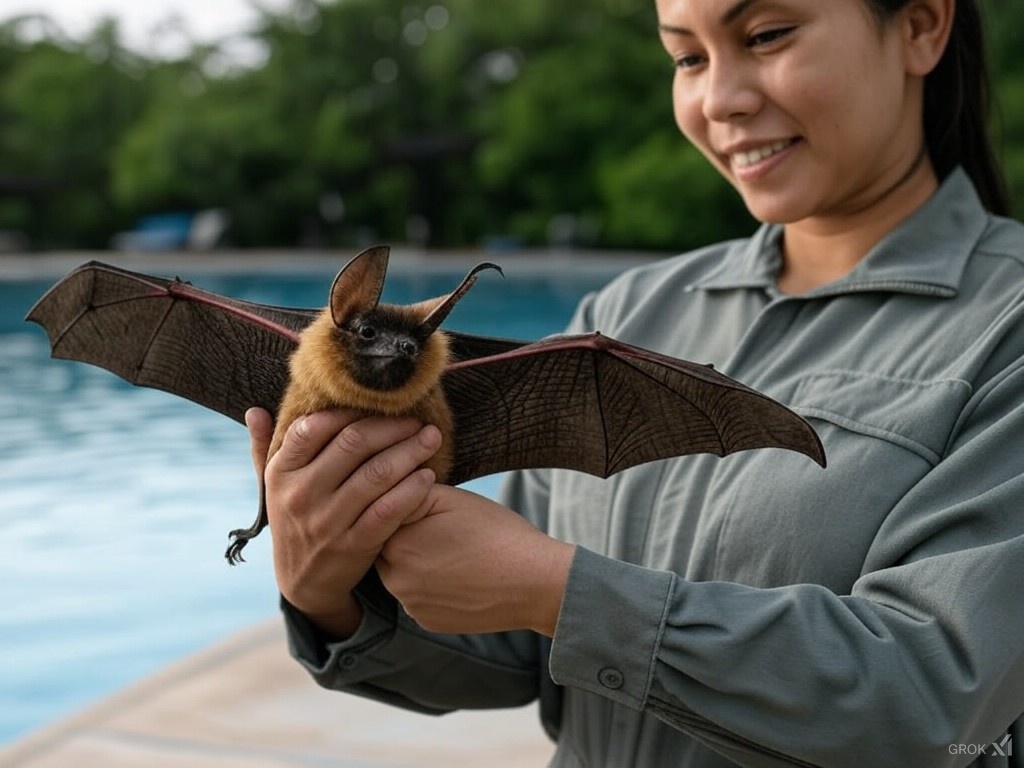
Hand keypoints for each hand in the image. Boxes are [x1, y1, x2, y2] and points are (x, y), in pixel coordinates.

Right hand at [245, 407, 441, 637]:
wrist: (302, 581)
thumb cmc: (295, 518)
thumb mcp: (273, 485)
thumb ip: (265, 447)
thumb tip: (255, 411)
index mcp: (281, 472)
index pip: (315, 426)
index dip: (351, 410)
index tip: (378, 403)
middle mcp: (301, 494)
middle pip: (354, 444)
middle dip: (392, 427)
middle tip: (418, 419)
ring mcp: (327, 521)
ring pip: (376, 474)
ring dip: (410, 452)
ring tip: (431, 439)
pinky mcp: (354, 545)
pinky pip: (388, 510)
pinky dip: (412, 490)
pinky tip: (427, 476)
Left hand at [377, 486, 574, 636]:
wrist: (533, 583)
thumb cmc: (496, 533)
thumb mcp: (451, 498)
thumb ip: (410, 492)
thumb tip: (388, 489)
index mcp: (396, 545)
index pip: (383, 518)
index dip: (406, 508)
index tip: (431, 509)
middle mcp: (395, 581)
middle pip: (388, 548)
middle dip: (407, 536)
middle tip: (442, 528)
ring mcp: (412, 605)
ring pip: (402, 573)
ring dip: (417, 561)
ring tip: (453, 550)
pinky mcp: (428, 622)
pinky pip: (419, 596)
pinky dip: (432, 585)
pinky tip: (458, 574)